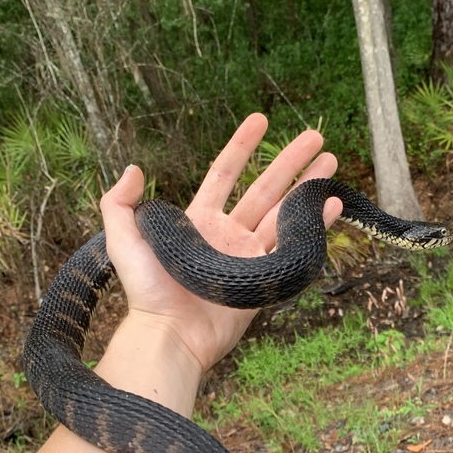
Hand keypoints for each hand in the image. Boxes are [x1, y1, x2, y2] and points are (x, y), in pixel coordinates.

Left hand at [100, 113, 340, 373]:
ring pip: (285, 214)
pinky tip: (332, 204)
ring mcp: (249, 257)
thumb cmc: (147, 291)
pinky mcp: (264, 279)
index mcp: (199, 220)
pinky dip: (315, 226)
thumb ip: (120, 203)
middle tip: (315, 137)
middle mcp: (228, 234)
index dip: (242, 146)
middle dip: (290, 162)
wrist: (170, 334)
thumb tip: (133, 169)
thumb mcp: (123, 240)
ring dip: (309, 188)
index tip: (261, 119)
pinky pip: (294, 247)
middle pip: (266, 189)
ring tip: (330, 163)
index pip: (224, 174)